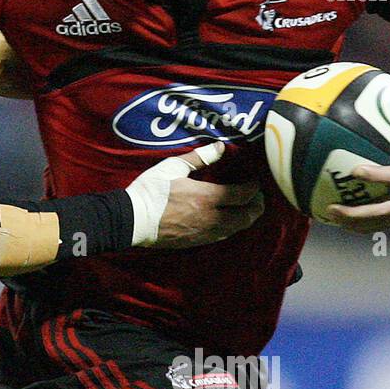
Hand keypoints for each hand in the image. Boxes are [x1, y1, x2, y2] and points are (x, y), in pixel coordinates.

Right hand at [126, 142, 264, 247]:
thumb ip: (200, 158)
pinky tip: (228, 220)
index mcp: (208, 197)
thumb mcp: (173, 167)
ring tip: (246, 208)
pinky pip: (223, 236)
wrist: (132, 220)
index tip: (254, 180)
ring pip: (237, 228)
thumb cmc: (151, 190)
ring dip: (246, 217)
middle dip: (256, 205)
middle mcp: (213, 217)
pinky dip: (232, 227)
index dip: (254, 187)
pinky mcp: (197, 242)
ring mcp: (206, 232)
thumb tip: (220, 147)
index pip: (244, 194)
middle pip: (247, 215)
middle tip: (257, 196)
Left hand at [325, 97, 389, 232]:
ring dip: (357, 223)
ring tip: (331, 218)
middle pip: (386, 209)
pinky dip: (368, 224)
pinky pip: (389, 222)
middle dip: (358, 212)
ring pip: (385, 221)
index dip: (376, 175)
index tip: (354, 171)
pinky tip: (345, 222)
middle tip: (331, 208)